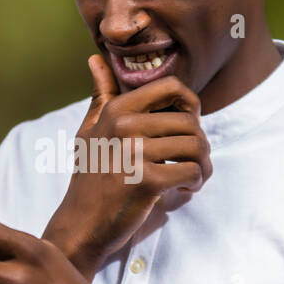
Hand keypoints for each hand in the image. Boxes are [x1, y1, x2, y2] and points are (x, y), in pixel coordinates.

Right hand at [44, 55, 211, 267]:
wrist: (81, 224)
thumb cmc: (90, 177)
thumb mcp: (90, 132)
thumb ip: (100, 95)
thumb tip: (95, 59)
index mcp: (116, 109)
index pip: (172, 87)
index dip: (191, 104)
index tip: (188, 126)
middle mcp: (124, 126)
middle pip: (190, 121)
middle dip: (201, 144)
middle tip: (192, 161)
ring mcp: (134, 153)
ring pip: (196, 147)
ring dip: (203, 165)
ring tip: (192, 176)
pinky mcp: (146, 181)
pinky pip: (192, 172)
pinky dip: (195, 183)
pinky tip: (183, 190)